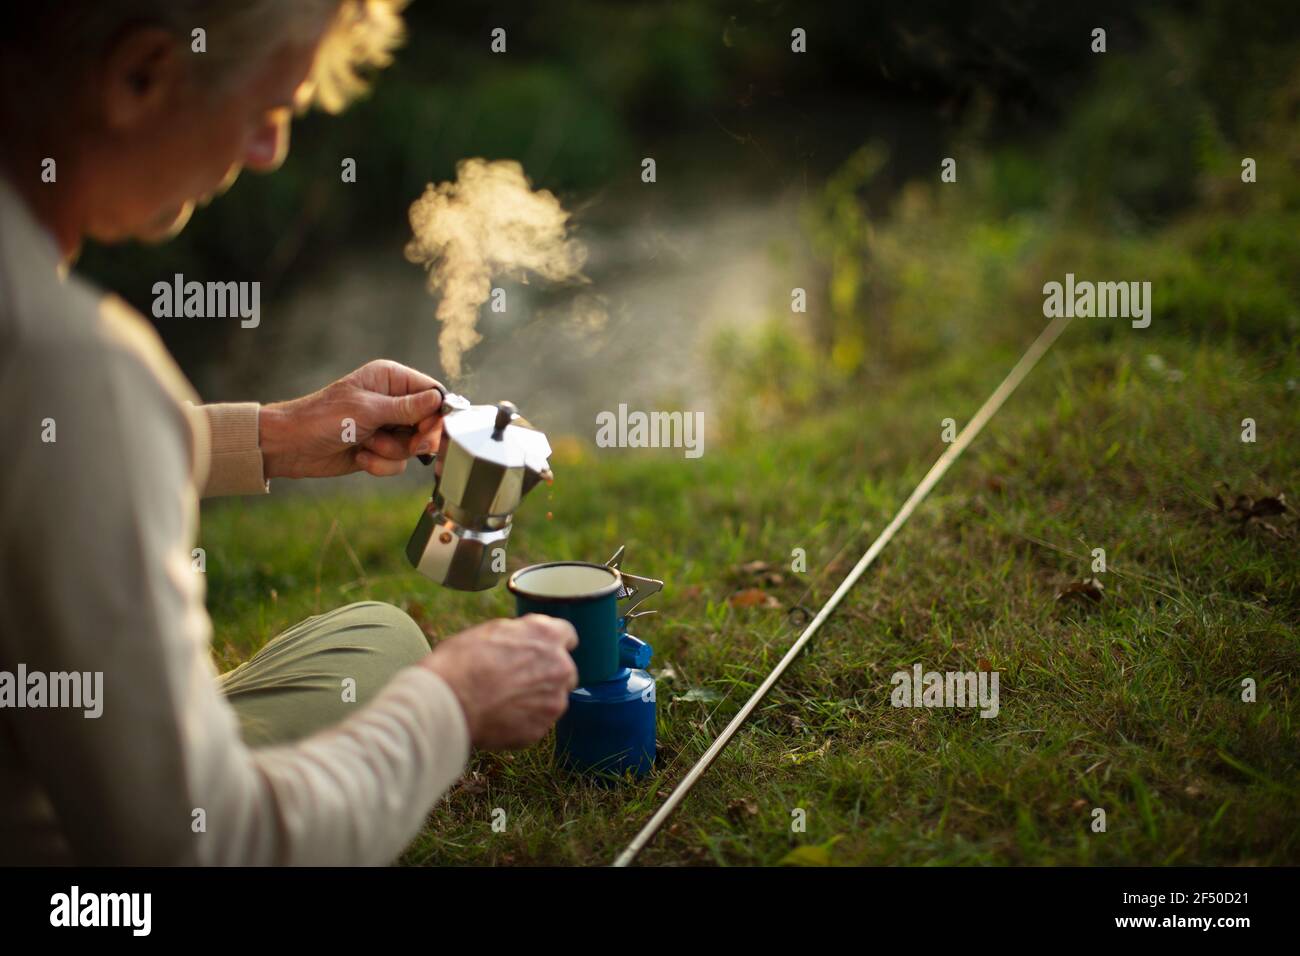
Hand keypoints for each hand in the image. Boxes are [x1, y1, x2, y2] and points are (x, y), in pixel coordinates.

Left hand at [258, 360, 445, 478]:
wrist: (291, 446)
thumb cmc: (322, 418)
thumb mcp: (368, 410)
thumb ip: (407, 408)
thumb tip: (439, 401)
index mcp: (391, 379)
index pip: (432, 393)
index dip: (437, 413)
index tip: (431, 430)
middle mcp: (392, 401)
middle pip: (429, 423)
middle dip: (416, 439)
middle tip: (411, 446)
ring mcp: (387, 427)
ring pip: (414, 446)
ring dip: (392, 451)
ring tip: (367, 444)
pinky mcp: (380, 449)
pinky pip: (398, 462)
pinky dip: (381, 464)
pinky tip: (360, 456)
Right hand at [422, 615, 578, 749]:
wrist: (447, 702)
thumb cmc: (460, 662)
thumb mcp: (489, 631)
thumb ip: (519, 635)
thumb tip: (524, 639)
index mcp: (546, 636)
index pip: (567, 634)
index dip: (551, 644)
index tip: (541, 651)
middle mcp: (559, 667)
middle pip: (564, 671)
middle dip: (547, 675)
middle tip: (516, 680)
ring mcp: (553, 701)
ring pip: (552, 700)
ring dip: (535, 700)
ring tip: (501, 702)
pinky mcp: (541, 729)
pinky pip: (536, 724)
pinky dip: (522, 722)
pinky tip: (497, 718)